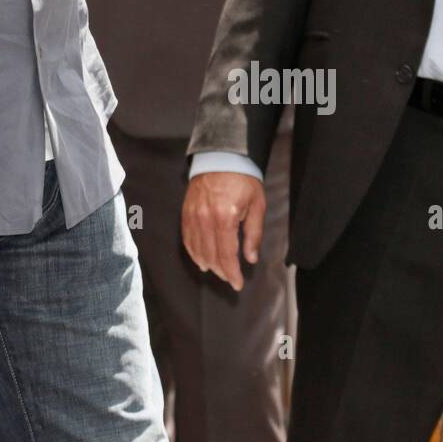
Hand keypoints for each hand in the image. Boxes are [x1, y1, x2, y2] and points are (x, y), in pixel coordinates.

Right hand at [181, 172, 266, 292]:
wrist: (221, 157)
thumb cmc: (243, 180)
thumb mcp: (257, 206)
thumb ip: (253, 234)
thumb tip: (250, 258)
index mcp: (225, 218)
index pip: (226, 255)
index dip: (232, 273)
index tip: (238, 284)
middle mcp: (205, 219)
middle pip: (210, 255)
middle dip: (221, 271)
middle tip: (230, 278)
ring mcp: (193, 215)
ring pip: (196, 249)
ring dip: (206, 263)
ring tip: (216, 271)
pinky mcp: (186, 212)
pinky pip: (187, 237)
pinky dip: (193, 251)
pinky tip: (200, 258)